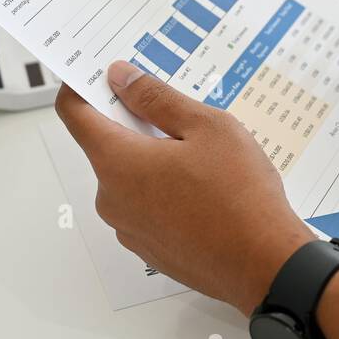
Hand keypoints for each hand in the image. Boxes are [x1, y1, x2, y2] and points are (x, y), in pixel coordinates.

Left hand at [55, 62, 315, 313]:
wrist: (264, 264)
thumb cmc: (240, 195)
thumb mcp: (206, 127)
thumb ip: (156, 98)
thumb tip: (121, 77)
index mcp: (117, 162)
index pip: (74, 113)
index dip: (83, 86)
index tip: (103, 74)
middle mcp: (112, 199)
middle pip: (107, 145)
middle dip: (137, 125)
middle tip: (183, 118)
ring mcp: (129, 229)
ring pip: (130, 178)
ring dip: (155, 161)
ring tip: (206, 161)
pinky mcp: (149, 249)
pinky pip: (146, 208)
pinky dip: (165, 191)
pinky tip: (206, 191)